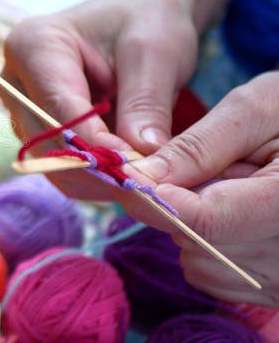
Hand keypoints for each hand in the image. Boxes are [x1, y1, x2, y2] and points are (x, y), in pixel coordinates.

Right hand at [2, 0, 197, 198]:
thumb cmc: (146, 21)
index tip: (140, 169)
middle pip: (47, 142)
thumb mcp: (156, 54)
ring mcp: (21, 109)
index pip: (59, 110)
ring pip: (51, 162)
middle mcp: (14, 81)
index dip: (97, 146)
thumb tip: (142, 159)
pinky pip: (60, 167)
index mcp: (32, 45)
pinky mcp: (36, 131)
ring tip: (142, 180)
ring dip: (95, 179)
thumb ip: (146, 104)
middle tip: (146, 184)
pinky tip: (128, 175)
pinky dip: (93, 179)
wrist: (141, 14)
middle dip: (96, 168)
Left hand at [122, 73, 278, 306]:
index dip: (153, 196)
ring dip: (197, 224)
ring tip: (241, 186)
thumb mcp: (257, 108)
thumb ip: (199, 146)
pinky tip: (244, 211)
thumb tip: (141, 179)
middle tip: (221, 166)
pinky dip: (212, 244)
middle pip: (196, 242)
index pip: (202, 220)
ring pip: (198, 263)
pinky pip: (214, 276)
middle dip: (183, 201)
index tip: (127, 171)